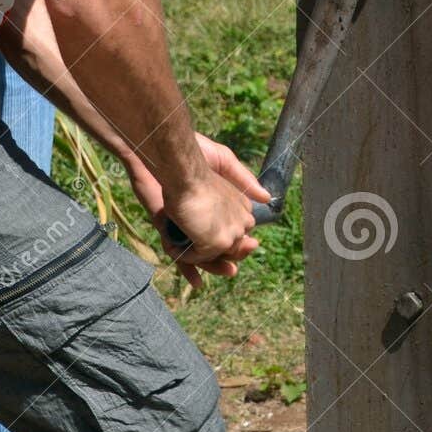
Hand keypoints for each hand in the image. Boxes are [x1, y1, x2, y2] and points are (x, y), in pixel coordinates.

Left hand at [128, 135, 269, 288]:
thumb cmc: (195, 152)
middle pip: (215, 245)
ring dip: (211, 267)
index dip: (240, 241)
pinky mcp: (164, 225)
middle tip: (237, 267)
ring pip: (197, 253)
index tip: (253, 245)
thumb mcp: (225, 162)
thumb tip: (267, 197)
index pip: (229, 229)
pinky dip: (186, 267)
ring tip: (227, 273)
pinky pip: (176, 252)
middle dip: (227, 258)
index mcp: (212, 204)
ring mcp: (180, 221)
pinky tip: (196, 281)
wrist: (166, 150)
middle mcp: (197, 215)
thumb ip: (244, 180)